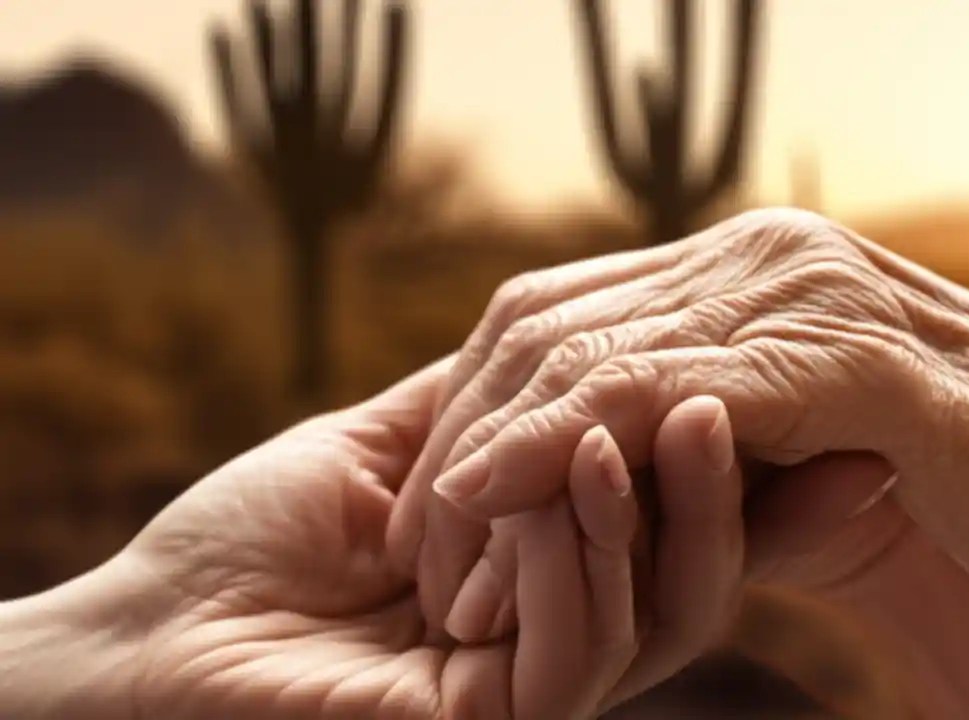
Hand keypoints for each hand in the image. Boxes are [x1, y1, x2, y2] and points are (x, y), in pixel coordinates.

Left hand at [0, 358, 747, 719]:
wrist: (157, 621)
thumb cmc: (258, 536)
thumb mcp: (392, 445)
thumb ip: (484, 407)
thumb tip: (573, 335)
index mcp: (537, 582)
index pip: (650, 528)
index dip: (692, 459)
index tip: (720, 371)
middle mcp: (548, 642)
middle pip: (677, 584)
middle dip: (711, 493)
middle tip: (723, 397)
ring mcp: (525, 692)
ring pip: (645, 620)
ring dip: (652, 510)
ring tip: (664, 415)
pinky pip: (574, 653)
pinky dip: (579, 559)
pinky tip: (567, 475)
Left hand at [390, 206, 968, 631]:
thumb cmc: (953, 478)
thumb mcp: (792, 452)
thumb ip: (699, 448)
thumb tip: (592, 492)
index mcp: (742, 267)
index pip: (562, 313)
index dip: (483, 403)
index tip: (439, 499)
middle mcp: (757, 258)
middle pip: (548, 324)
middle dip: (467, 433)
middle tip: (421, 539)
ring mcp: (798, 295)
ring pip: (590, 352)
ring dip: (499, 453)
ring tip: (443, 546)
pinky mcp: (841, 358)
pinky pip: (664, 389)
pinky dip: (567, 440)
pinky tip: (498, 492)